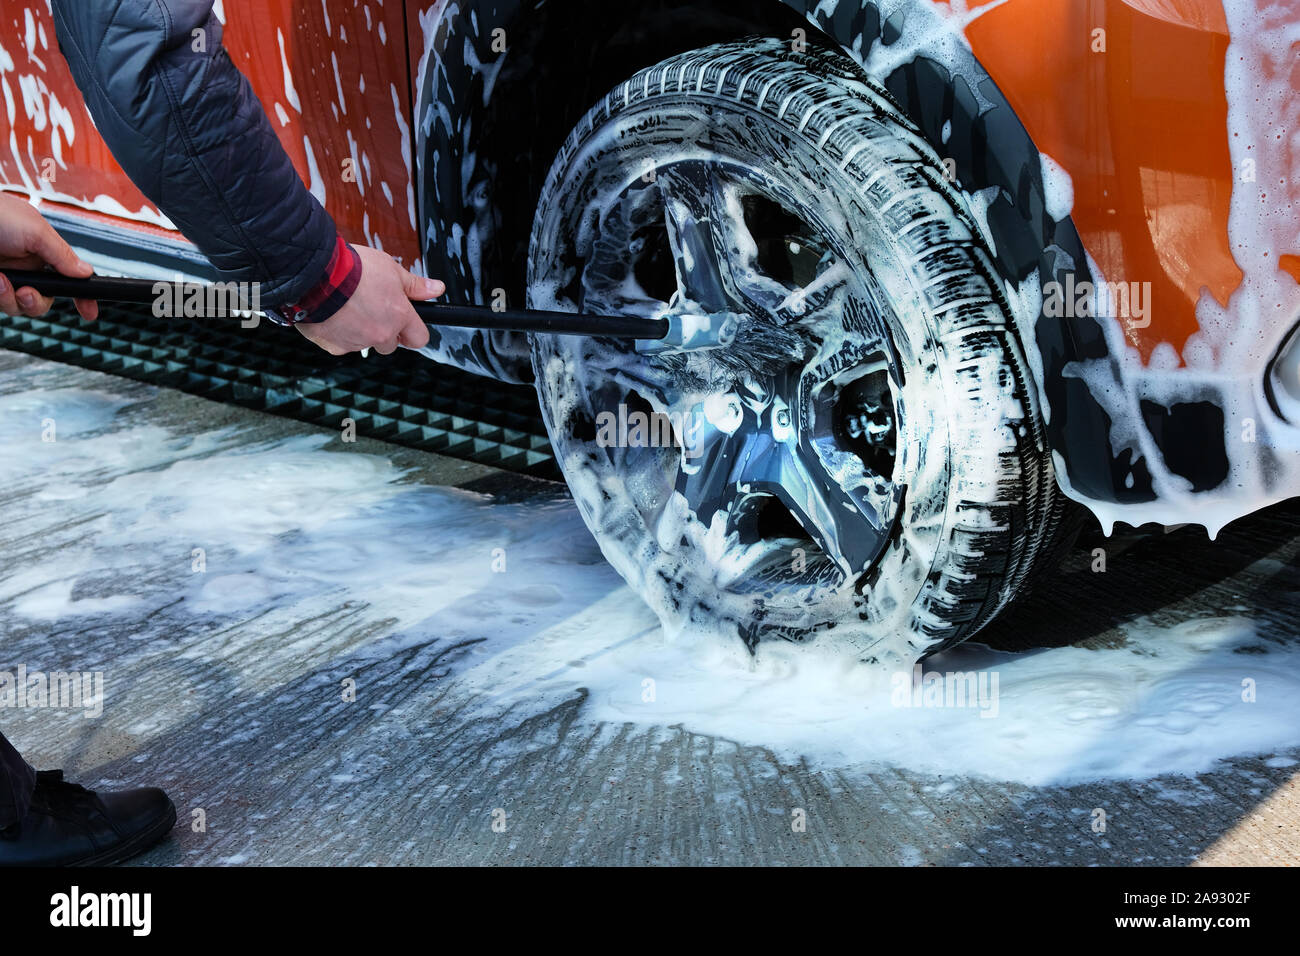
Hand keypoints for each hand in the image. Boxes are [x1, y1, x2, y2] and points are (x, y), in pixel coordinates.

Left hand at [0, 194, 97, 319]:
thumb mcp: (35, 231)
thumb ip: (62, 255)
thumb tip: (86, 272)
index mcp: (41, 253)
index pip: (67, 279)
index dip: (81, 297)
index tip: (89, 312)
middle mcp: (23, 267)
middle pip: (42, 301)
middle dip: (36, 302)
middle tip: (25, 293)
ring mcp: (4, 278)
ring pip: (18, 307)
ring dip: (11, 299)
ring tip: (0, 282)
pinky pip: (0, 303)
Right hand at [294, 245, 442, 355]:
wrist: (315, 274)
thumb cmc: (352, 268)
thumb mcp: (391, 269)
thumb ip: (415, 285)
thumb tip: (436, 289)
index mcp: (399, 316)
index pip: (419, 338)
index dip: (412, 331)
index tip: (406, 323)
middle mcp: (380, 334)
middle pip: (390, 344)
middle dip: (384, 331)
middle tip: (371, 308)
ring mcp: (357, 343)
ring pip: (364, 344)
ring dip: (360, 331)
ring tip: (348, 306)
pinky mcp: (334, 347)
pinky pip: (341, 345)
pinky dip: (338, 333)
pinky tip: (332, 314)